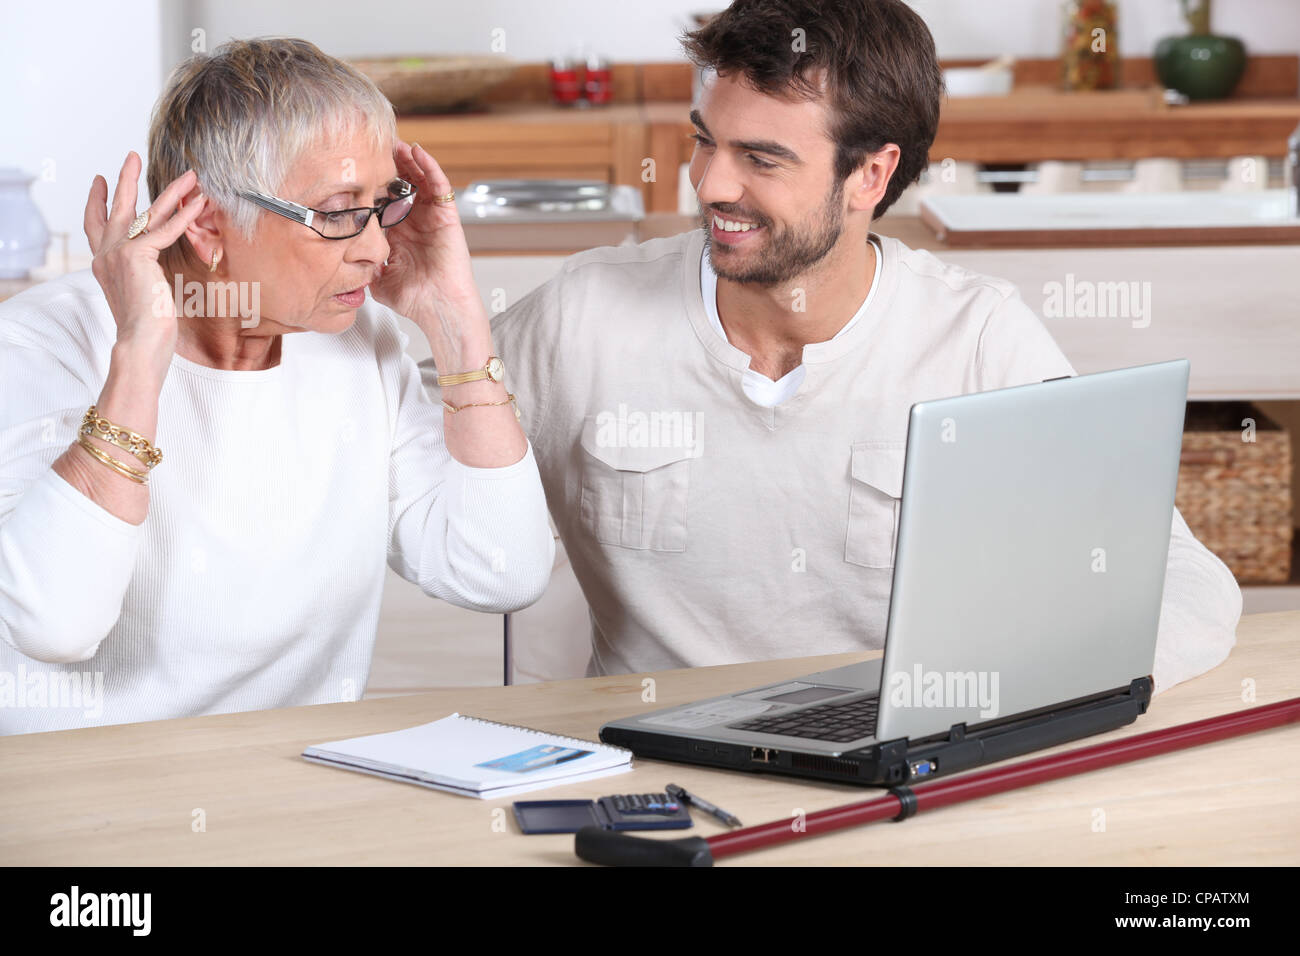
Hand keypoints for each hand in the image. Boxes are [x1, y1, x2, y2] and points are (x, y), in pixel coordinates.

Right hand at [84, 152, 206, 381]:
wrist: (138, 343)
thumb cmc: (145, 329)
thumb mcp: (141, 295)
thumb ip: (144, 275)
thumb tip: (156, 270)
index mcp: (104, 264)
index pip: (96, 226)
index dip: (98, 202)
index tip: (100, 182)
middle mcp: (106, 254)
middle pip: (116, 208)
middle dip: (124, 180)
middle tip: (130, 156)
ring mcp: (119, 253)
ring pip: (148, 213)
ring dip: (172, 192)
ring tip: (188, 175)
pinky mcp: (138, 255)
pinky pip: (166, 229)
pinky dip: (186, 217)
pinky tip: (200, 204)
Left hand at [369, 142, 487, 351]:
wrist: (440, 309)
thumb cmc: (416, 300)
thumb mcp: (379, 281)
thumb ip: (363, 267)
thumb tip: (342, 258)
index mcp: (400, 235)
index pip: (385, 201)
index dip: (373, 185)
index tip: (356, 169)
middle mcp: (416, 223)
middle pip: (403, 185)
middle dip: (390, 166)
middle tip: (374, 146)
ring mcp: (432, 219)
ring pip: (420, 180)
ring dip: (408, 160)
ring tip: (394, 142)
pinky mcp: (447, 217)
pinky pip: (440, 186)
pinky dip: (430, 167)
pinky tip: (418, 152)